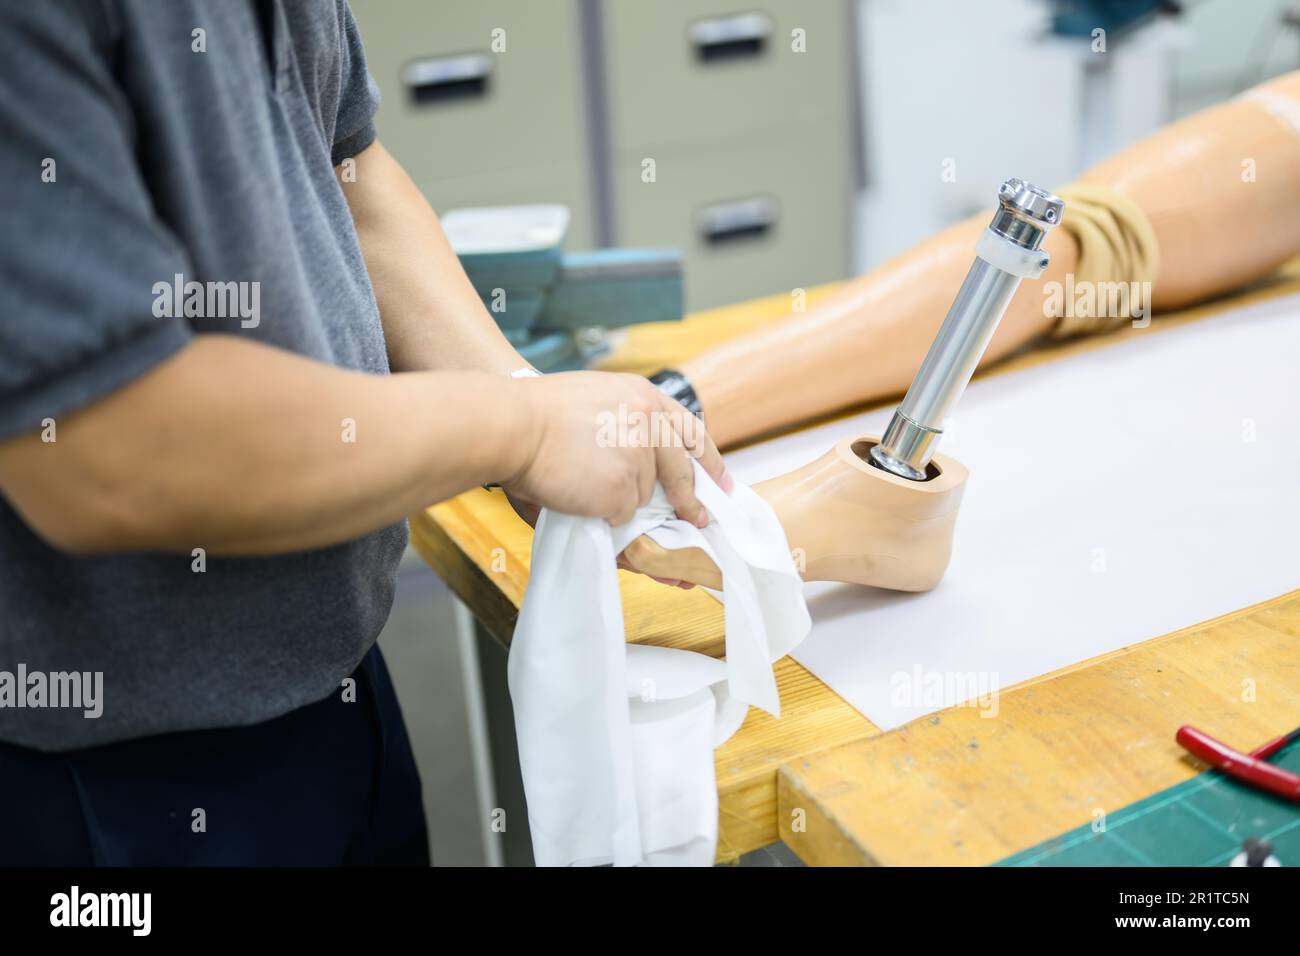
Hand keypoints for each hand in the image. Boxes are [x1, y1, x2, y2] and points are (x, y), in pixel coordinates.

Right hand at [500, 370, 731, 528]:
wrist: (510, 424)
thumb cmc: (536, 416)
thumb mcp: (595, 404)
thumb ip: (624, 429)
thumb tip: (643, 474)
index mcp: (643, 395)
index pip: (690, 430)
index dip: (708, 460)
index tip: (722, 483)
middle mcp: (650, 421)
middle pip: (682, 471)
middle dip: (690, 501)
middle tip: (697, 519)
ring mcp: (639, 455)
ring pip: (644, 497)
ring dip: (621, 503)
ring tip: (584, 488)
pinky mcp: (623, 486)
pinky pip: (622, 516)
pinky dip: (603, 516)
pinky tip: (579, 500)